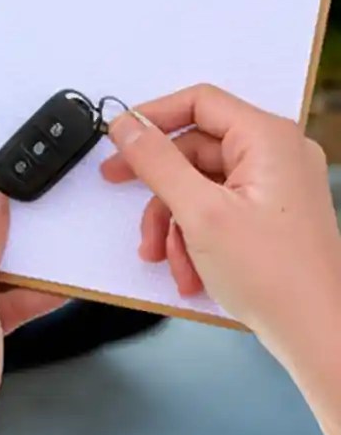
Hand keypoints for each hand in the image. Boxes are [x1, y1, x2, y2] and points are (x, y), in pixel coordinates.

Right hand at [99, 84, 340, 434]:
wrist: (316, 332)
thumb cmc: (274, 276)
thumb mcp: (199, 212)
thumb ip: (156, 162)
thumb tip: (126, 126)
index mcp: (268, 140)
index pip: (199, 102)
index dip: (152, 116)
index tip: (118, 138)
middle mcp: (277, 154)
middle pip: (194, 148)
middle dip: (160, 187)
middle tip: (121, 190)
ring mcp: (276, 184)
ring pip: (199, 182)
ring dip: (173, 220)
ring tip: (165, 256)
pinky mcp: (270, 211)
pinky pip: (216, 205)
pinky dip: (194, 233)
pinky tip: (188, 267)